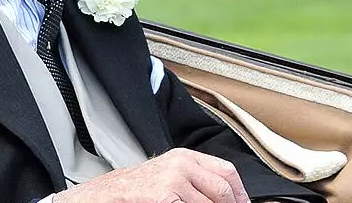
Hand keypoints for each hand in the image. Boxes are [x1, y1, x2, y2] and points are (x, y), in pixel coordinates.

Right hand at [54, 148, 248, 202]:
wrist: (111, 192)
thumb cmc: (141, 186)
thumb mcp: (170, 173)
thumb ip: (196, 177)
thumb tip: (226, 194)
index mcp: (186, 156)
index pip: (227, 171)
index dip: (240, 192)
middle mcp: (182, 164)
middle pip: (223, 189)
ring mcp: (174, 180)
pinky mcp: (166, 196)